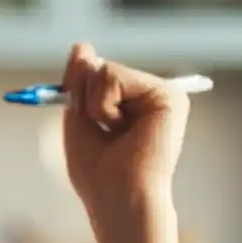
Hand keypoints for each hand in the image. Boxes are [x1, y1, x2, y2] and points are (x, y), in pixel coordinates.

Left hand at [61, 43, 189, 242]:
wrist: (118, 196)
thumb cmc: (98, 172)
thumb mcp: (78, 120)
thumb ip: (79, 83)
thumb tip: (83, 46)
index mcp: (131, 106)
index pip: (97, 75)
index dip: (77, 87)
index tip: (73, 109)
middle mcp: (149, 97)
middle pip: (98, 68)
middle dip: (83, 98)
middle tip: (99, 131)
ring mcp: (161, 94)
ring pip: (103, 69)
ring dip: (93, 105)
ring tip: (113, 132)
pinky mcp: (168, 95)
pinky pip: (112, 76)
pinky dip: (103, 105)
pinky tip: (121, 128)